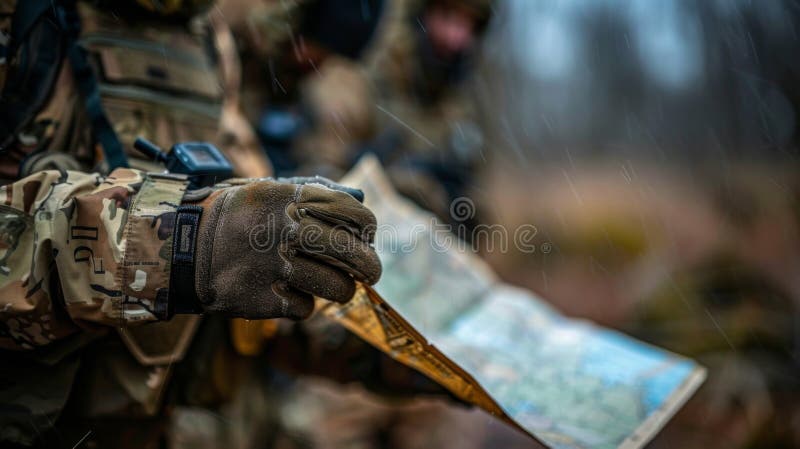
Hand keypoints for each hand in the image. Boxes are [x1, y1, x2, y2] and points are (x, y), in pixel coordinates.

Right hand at [194, 179, 380, 318]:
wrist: (180, 250)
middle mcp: (286, 230)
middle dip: (370, 267)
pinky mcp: (265, 300)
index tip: (368, 236)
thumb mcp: (266, 191)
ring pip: (337, 288)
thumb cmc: (232, 218)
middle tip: (371, 273)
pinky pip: (307, 308)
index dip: (368, 227)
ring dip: (342, 290)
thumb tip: (357, 201)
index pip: (353, 213)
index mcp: (289, 199)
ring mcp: (276, 267)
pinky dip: (302, 304)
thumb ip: (311, 194)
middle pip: (353, 254)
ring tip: (336, 287)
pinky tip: (288, 293)